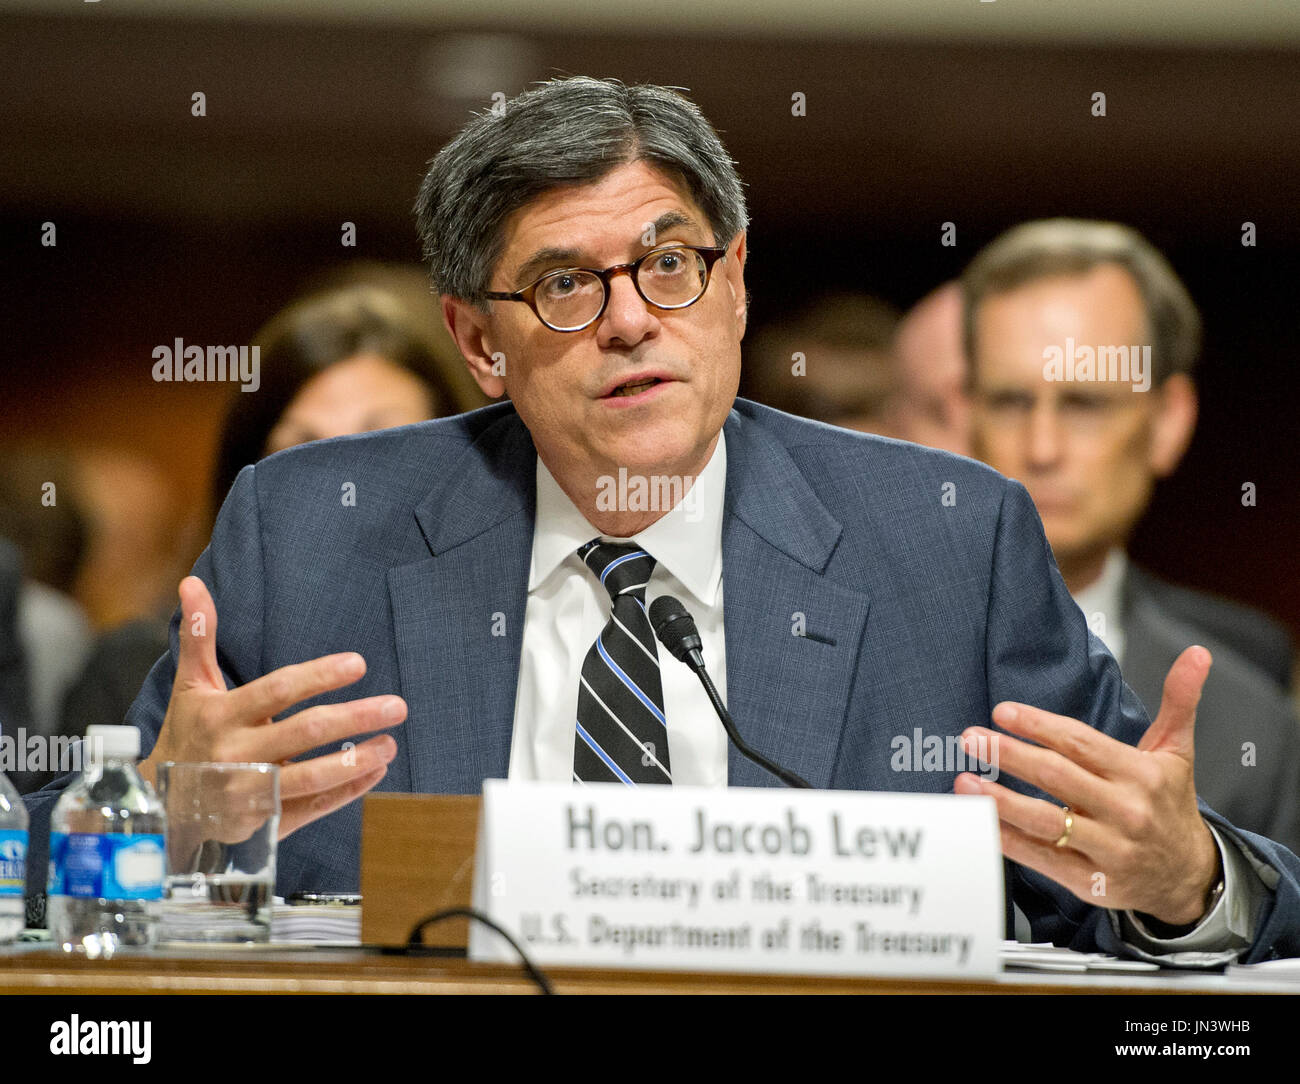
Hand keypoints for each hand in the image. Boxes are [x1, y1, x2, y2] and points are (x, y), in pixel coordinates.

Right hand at [143, 576, 406, 839]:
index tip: (359, 664)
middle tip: (398, 706)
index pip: (278, 690)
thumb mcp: (189, 686)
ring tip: (391, 744)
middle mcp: (235, 755)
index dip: (319, 677)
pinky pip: (311, 807)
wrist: (160, 806)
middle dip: (355, 718)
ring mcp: (250, 793)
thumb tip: (193, 582)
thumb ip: (200, 636)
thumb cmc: (187, 734)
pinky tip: (376, 773)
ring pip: (310, 778)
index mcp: (221, 715)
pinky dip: (346, 793)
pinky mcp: (262, 822)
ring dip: (356, 762)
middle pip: (304, 733)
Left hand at [954, 645, 1220, 926]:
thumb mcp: (1177, 751)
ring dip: (1001, 801)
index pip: (1080, 743)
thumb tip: (1196, 654)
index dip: (1038, 725)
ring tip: (965, 781)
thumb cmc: (1170, 804)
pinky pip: (1043, 859)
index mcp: (1141, 775)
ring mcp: (1108, 849)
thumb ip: (1179, 700)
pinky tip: (982, 823)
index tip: (1002, 712)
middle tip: (971, 738)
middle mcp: (1125, 811)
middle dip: (1009, 754)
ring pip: (1046, 822)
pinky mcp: (1091, 881)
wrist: (1191, 877)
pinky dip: (1009, 841)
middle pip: (1057, 778)